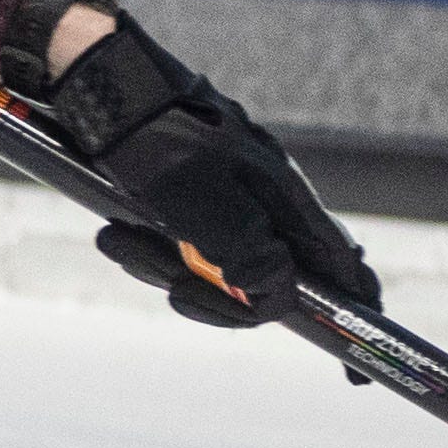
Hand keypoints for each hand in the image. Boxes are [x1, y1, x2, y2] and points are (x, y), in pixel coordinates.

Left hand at [18, 0, 377, 326]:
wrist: (92, 77)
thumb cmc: (149, 136)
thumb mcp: (199, 204)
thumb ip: (247, 254)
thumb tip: (281, 297)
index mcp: (282, 197)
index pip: (339, 267)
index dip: (353, 315)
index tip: (355, 371)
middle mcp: (263, 195)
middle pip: (259, 277)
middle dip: (207, 293)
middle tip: (168, 287)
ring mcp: (225, 189)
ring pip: (207, 261)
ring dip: (160, 263)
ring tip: (118, 238)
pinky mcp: (184, 184)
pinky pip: (174, 238)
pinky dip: (146, 242)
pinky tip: (116, 226)